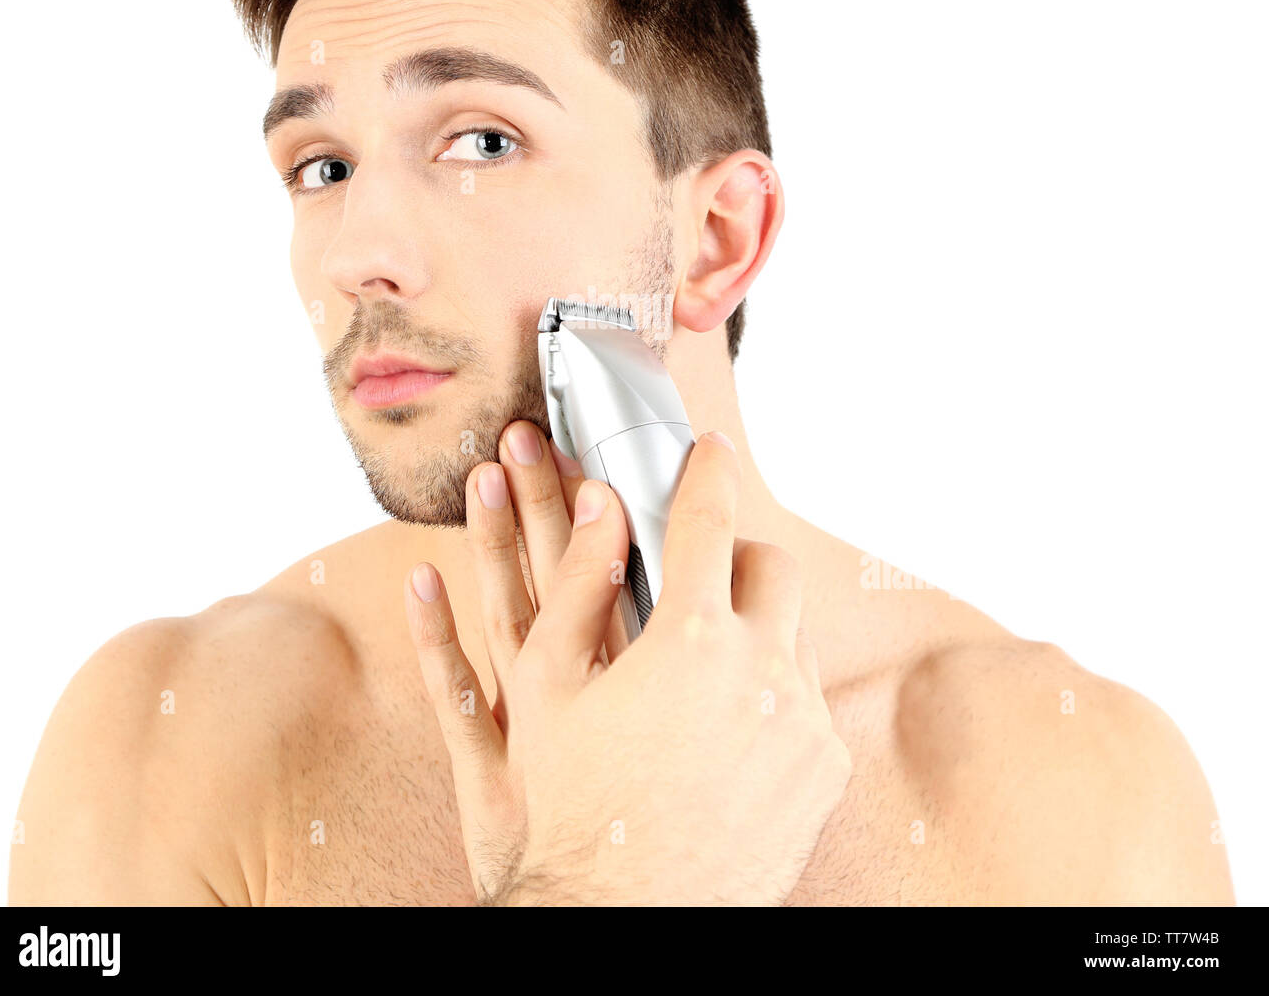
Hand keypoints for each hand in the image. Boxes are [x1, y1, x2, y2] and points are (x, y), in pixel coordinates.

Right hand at [404, 423, 851, 904]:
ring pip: (791, 634)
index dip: (707, 472)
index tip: (711, 453)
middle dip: (735, 559)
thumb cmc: (572, 804)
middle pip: (771, 567)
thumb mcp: (546, 687)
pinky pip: (806, 700)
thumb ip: (577, 582)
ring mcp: (802, 722)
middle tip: (696, 582)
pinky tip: (722, 731)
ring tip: (699, 673)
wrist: (622, 916)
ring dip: (753, 631)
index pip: (709, 518)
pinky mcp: (823, 768)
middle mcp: (762, 670)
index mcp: (692, 639)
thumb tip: (599, 506)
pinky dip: (770, 695)